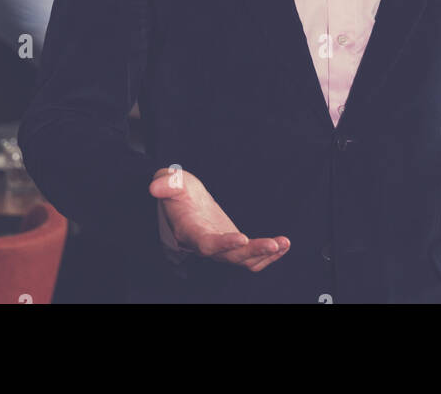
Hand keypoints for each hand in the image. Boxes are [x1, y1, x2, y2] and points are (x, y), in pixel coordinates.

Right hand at [149, 167, 289, 271]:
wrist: (185, 201)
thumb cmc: (177, 191)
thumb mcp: (170, 181)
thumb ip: (165, 183)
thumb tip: (156, 186)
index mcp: (190, 232)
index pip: (206, 244)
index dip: (222, 244)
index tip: (241, 238)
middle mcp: (206, 244)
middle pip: (230, 257)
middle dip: (253, 252)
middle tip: (274, 244)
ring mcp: (221, 247)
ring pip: (243, 260)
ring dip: (265, 255)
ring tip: (284, 243)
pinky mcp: (233, 245)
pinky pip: (251, 258)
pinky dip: (268, 254)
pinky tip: (283, 244)